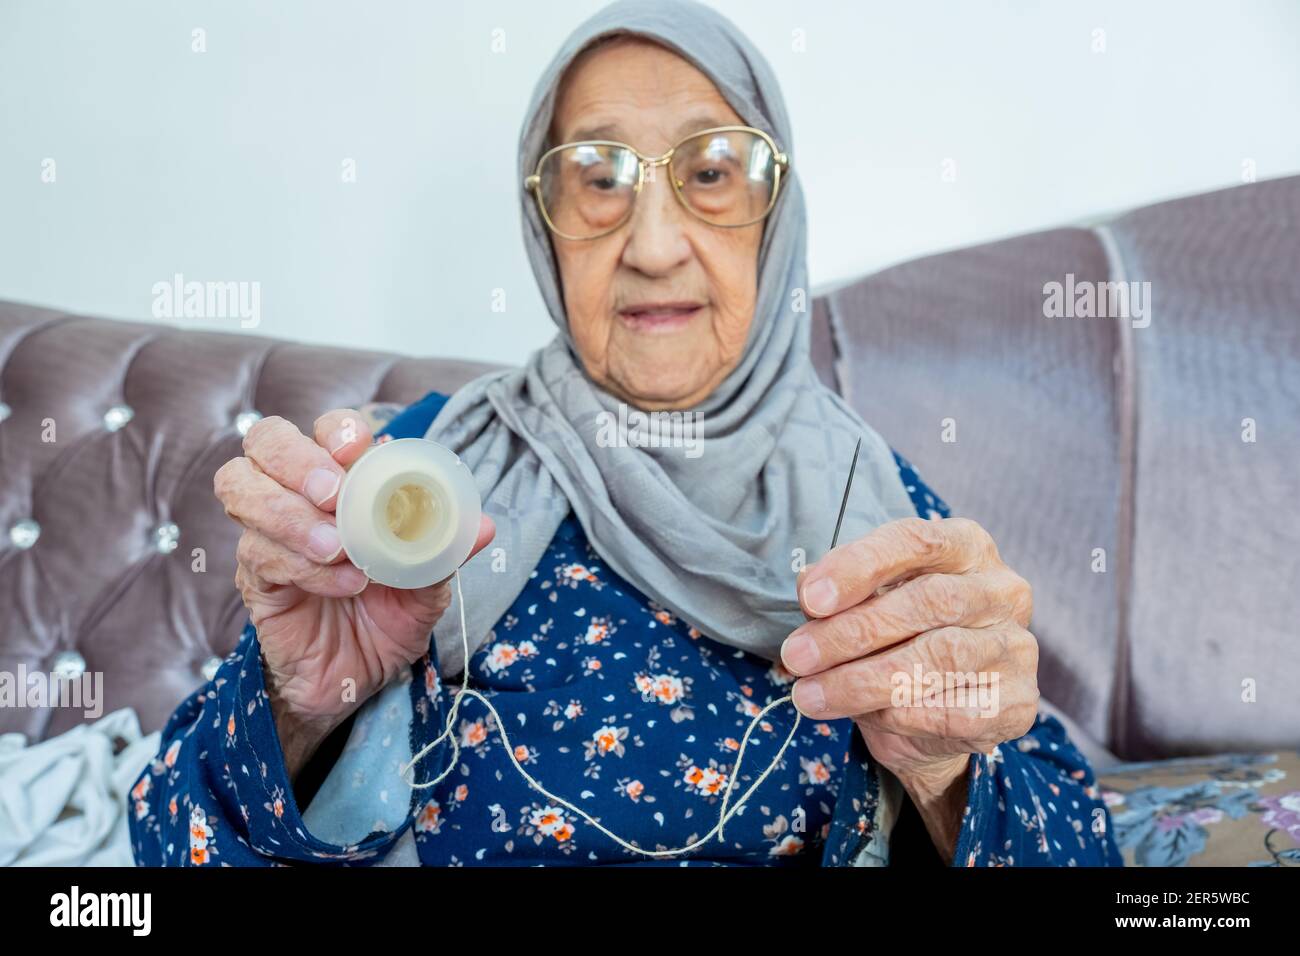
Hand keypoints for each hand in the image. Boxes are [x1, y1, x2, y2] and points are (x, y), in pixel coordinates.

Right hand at [214, 409, 493, 772]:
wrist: (357, 680)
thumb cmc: (387, 618)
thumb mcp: (427, 585)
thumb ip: (446, 552)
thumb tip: (482, 525)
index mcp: (341, 483)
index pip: (322, 429)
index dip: (337, 428)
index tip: (360, 449)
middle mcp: (296, 499)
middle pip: (264, 440)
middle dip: (296, 458)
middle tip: (334, 494)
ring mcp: (267, 535)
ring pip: (242, 489)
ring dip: (290, 513)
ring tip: (337, 547)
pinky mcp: (255, 578)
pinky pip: (259, 553)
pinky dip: (304, 567)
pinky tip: (344, 584)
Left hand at [781, 517, 1038, 852]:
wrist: (933, 715)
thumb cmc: (896, 639)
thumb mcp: (862, 605)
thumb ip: (839, 593)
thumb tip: (810, 588)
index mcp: (965, 546)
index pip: (916, 541)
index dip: (860, 565)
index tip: (811, 598)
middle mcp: (1001, 590)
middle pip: (928, 601)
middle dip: (852, 631)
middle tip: (797, 656)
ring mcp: (1016, 646)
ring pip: (939, 657)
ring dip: (863, 681)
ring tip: (810, 695)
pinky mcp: (1017, 702)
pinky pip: (954, 709)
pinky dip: (900, 715)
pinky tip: (865, 717)